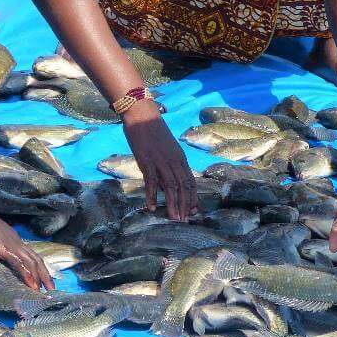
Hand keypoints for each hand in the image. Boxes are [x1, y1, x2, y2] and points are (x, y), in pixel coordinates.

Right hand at [0, 193, 53, 290]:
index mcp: (12, 238)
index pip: (30, 254)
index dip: (38, 267)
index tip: (42, 280)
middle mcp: (16, 241)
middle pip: (36, 259)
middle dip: (45, 275)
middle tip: (52, 289)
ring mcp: (12, 244)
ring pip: (32, 262)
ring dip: (40, 278)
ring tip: (45, 292)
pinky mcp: (5, 248)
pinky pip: (20, 263)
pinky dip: (27, 275)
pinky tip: (31, 285)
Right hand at [123, 106, 198, 220]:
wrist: (142, 115)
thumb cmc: (153, 132)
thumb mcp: (167, 148)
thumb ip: (170, 163)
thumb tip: (171, 179)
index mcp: (180, 158)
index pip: (190, 181)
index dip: (193, 197)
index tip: (194, 211)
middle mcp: (174, 161)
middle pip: (183, 186)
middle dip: (185, 205)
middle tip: (185, 220)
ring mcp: (161, 161)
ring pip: (171, 186)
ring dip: (173, 204)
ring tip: (174, 218)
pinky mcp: (147, 161)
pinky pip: (152, 182)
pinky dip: (152, 196)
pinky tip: (152, 208)